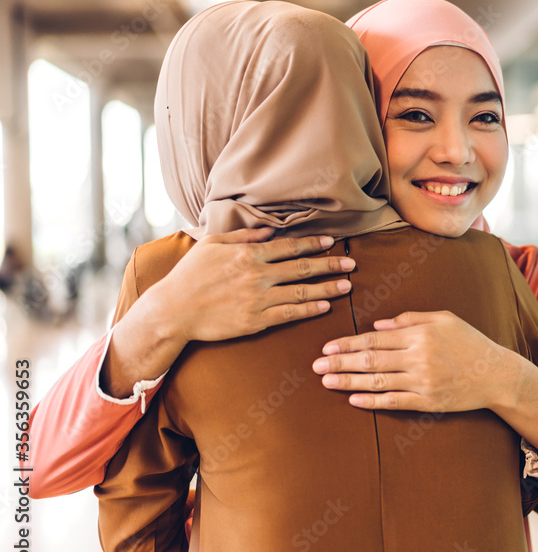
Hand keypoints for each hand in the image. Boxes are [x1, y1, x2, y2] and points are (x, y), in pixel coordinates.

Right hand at [151, 227, 354, 342]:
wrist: (172, 310)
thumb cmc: (189, 275)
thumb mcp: (212, 245)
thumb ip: (242, 235)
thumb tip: (268, 231)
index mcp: (248, 254)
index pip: (289, 247)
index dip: (313, 244)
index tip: (331, 242)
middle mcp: (257, 275)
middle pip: (303, 268)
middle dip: (330, 265)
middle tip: (351, 264)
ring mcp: (258, 299)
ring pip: (302, 292)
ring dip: (327, 288)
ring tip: (346, 286)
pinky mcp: (255, 321)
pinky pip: (289, 314)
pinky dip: (309, 310)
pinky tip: (325, 306)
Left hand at [312, 311, 516, 412]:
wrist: (496, 374)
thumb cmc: (469, 342)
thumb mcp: (444, 319)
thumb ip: (410, 319)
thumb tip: (377, 324)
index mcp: (420, 334)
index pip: (375, 338)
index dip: (348, 343)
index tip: (326, 347)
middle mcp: (419, 358)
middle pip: (370, 360)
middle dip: (340, 363)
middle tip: (316, 366)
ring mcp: (422, 382)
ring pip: (377, 382)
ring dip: (349, 382)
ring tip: (327, 382)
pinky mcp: (427, 401)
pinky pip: (394, 402)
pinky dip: (372, 401)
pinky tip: (354, 400)